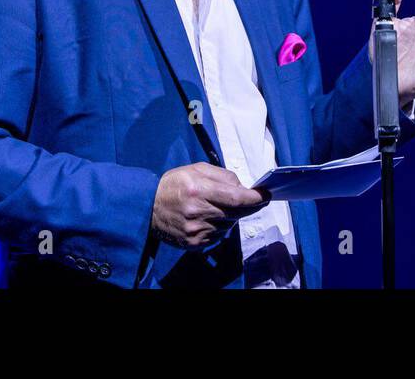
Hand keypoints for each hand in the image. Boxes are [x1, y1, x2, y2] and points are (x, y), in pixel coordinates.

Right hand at [151, 162, 269, 250]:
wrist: (147, 208)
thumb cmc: (173, 185)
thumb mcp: (196, 169)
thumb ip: (222, 176)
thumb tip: (242, 186)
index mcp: (199, 190)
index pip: (237, 198)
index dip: (256, 198)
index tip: (267, 195)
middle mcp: (199, 212)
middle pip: (237, 212)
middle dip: (248, 205)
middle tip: (253, 199)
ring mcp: (197, 230)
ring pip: (229, 224)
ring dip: (230, 215)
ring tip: (214, 206)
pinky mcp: (195, 243)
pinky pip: (218, 235)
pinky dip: (219, 226)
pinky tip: (206, 218)